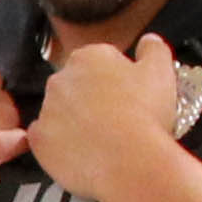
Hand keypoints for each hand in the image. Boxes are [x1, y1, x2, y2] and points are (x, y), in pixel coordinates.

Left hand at [25, 34, 195, 201]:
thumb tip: (148, 40)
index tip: (128, 96)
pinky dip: (60, 144)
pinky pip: (46, 138)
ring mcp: (46, 109)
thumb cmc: (147, 113)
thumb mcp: (162, 72)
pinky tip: (81, 152)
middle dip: (91, 98)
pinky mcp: (38, 139)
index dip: (115, 80)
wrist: (129, 160)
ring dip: (75, 121)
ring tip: (101, 139)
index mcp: (88, 56)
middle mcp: (60, 78)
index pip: (98, 61)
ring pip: (59, 112)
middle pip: (75, 85)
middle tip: (116, 118)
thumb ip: (154, 49)